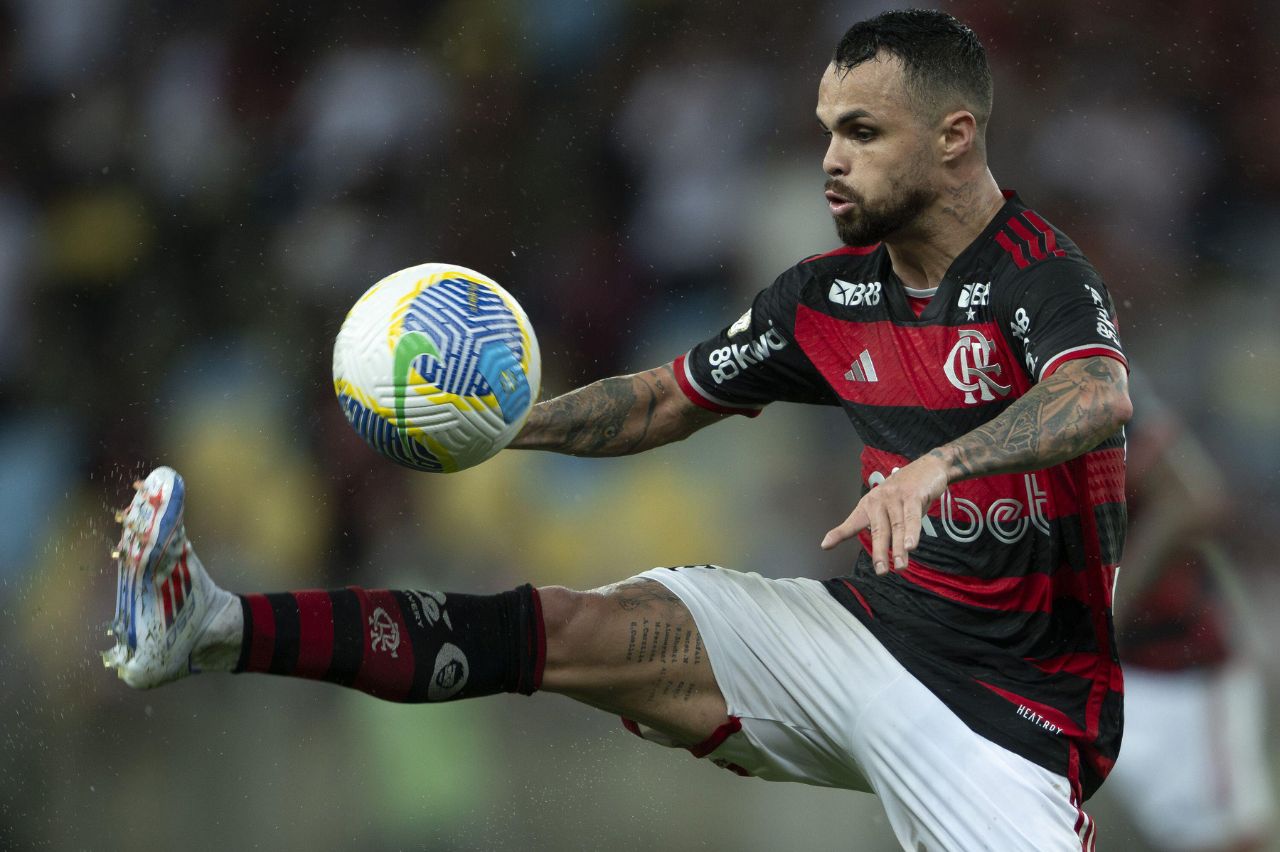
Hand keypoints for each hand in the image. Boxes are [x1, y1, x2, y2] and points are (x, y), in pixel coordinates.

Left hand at [821, 452, 949, 573]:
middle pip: (878, 530)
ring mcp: (896, 497)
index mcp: (870, 504)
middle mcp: (880, 499)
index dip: (839, 533)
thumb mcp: (890, 507)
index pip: (853, 521)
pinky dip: (912, 532)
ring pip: (897, 526)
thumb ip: (883, 526)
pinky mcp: (914, 495)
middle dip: (880, 552)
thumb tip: (880, 549)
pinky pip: (912, 517)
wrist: (929, 467)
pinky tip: (911, 546)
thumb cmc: (907, 492)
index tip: (826, 545)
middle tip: (881, 571)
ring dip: (899, 548)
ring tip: (900, 566)